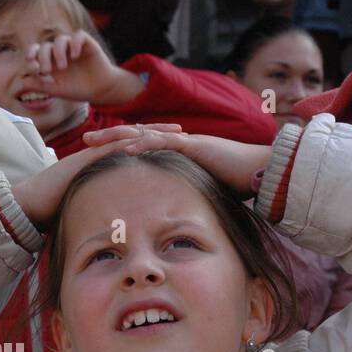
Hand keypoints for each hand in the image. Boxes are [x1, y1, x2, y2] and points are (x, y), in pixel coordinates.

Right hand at [11, 123, 181, 227]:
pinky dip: (131, 142)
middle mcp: (97, 152)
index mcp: (99, 162)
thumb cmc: (53, 209)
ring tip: (175, 133)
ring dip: (152, 133)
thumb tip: (116, 220)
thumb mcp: (86, 205)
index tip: (174, 145)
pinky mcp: (84, 158)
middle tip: (184, 131)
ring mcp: (91, 153)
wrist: (29, 204)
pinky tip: (150, 140)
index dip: (152, 144)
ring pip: (127, 136)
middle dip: (159, 132)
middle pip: (133, 136)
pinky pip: (111, 146)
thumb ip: (100, 205)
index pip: (130, 147)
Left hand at [21, 31, 141, 105]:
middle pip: (46, 46)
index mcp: (50, 61)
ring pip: (60, 39)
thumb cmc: (77, 90)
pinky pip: (78, 35)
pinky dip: (74, 43)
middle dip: (43, 57)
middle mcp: (60, 52)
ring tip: (63, 67)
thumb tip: (21, 82)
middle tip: (47, 71)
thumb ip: (39, 86)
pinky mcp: (86, 43)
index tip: (31, 63)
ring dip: (58, 52)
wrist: (100, 90)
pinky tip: (74, 55)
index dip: (31, 53)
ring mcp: (73, 47)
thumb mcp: (55, 90)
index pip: (36, 51)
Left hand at [83, 124, 273, 195]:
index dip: (119, 148)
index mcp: (179, 152)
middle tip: (84, 140)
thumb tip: (177, 217)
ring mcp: (187, 142)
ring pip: (145, 135)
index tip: (96, 153)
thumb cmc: (241, 184)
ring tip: (93, 141)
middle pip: (137, 135)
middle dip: (109, 137)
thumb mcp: (206, 191)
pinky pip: (165, 143)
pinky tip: (124, 149)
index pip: (143, 146)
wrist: (266, 172)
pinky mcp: (196, 146)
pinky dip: (144, 145)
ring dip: (118, 137)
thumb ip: (188, 196)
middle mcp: (179, 142)